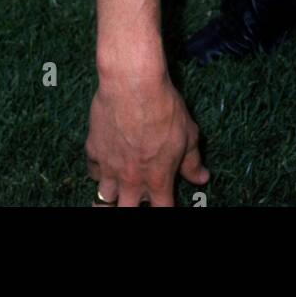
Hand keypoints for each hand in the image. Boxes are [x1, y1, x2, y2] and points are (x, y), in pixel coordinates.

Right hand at [86, 74, 208, 207]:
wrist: (133, 85)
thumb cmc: (164, 107)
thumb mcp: (188, 134)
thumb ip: (192, 161)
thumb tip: (202, 178)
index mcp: (157, 178)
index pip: (162, 210)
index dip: (165, 210)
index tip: (164, 205)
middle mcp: (131, 179)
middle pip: (126, 212)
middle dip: (130, 210)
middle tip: (133, 203)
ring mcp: (110, 167)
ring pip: (103, 198)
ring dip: (109, 200)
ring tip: (111, 200)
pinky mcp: (94, 150)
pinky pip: (93, 171)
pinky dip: (98, 172)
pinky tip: (103, 167)